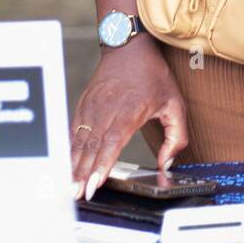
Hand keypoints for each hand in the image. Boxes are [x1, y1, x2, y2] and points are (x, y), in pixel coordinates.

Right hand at [69, 35, 187, 200]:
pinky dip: (69, 150)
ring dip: (73, 165)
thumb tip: (167, 163)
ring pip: (79, 141)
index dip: (101, 166)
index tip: (93, 186)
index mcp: (129, 111)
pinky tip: (67, 165)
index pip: (112, 143)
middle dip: (82, 174)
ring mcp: (92, 107)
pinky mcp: (83, 105)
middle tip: (75, 196)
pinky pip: (74, 131)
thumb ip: (176, 136)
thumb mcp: (175, 103)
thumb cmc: (153, 75)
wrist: (129, 46)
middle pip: (91, 147)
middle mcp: (106, 110)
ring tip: (68, 187)